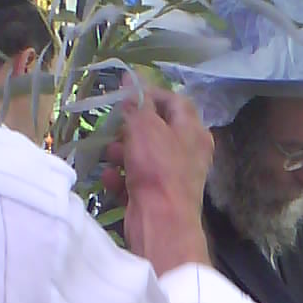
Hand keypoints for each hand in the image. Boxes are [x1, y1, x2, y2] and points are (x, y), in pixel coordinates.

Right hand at [102, 88, 212, 274]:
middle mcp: (188, 153)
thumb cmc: (158, 168)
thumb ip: (137, 102)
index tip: (126, 94)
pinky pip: (136, 181)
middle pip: (156, 130)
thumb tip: (130, 79)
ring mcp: (173, 177)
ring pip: (143, 156)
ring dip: (121, 153)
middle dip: (130, 128)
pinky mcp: (158, 197)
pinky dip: (122, 178)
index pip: (175, 102)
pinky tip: (110, 180)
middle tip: (114, 128)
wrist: (162, 223)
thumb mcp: (145, 126)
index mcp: (193, 132)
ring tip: (109, 156)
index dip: (150, 94)